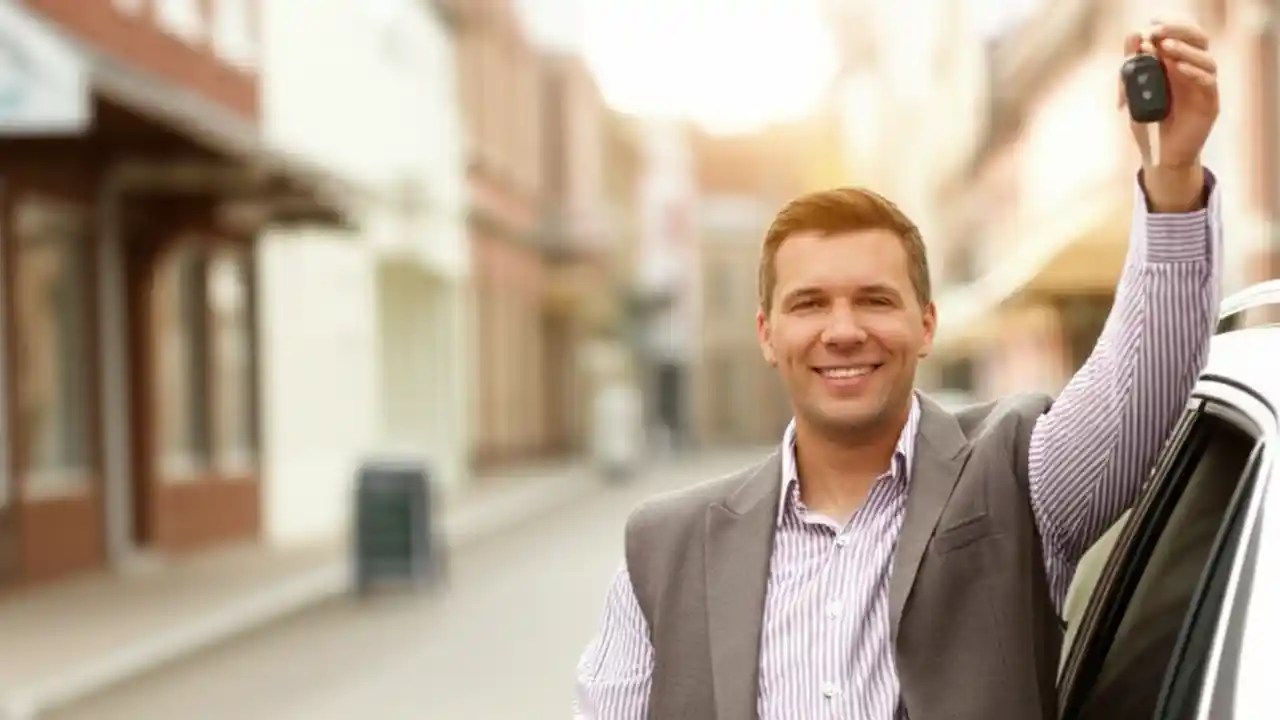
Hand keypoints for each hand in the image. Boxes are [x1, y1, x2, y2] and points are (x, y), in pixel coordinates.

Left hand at [1119, 19, 1218, 210]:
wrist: (1159, 156)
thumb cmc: (1147, 123)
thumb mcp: (1132, 93)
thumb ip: (1131, 68)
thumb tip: (1134, 36)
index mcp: (1177, 66)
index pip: (1182, 36)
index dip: (1171, 26)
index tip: (1152, 23)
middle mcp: (1193, 73)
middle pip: (1198, 40)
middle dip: (1179, 32)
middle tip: (1158, 32)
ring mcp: (1204, 88)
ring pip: (1206, 60)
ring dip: (1185, 50)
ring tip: (1165, 47)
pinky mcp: (1210, 104)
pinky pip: (1208, 82)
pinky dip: (1194, 72)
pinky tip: (1177, 68)